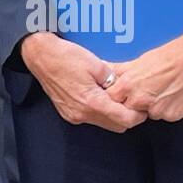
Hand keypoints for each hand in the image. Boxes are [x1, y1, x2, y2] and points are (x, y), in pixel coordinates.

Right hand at [20, 32, 145, 132]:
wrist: (40, 55)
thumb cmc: (66, 56)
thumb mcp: (97, 64)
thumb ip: (113, 80)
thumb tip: (122, 88)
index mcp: (92, 102)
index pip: (124, 119)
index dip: (137, 116)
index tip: (142, 108)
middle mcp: (82, 113)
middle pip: (115, 126)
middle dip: (126, 117)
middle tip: (130, 102)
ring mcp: (73, 115)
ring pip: (102, 123)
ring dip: (111, 114)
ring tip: (112, 96)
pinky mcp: (67, 112)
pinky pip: (89, 118)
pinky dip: (97, 111)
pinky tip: (97, 96)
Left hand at [105, 34, 182, 121]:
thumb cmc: (169, 56)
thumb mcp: (138, 61)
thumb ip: (120, 70)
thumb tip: (105, 70)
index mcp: (128, 84)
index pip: (111, 100)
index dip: (115, 97)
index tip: (120, 94)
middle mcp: (140, 99)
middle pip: (128, 110)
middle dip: (133, 103)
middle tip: (145, 90)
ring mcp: (157, 109)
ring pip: (147, 114)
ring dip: (151, 106)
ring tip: (161, 89)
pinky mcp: (172, 115)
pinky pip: (164, 116)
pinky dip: (166, 108)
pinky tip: (171, 94)